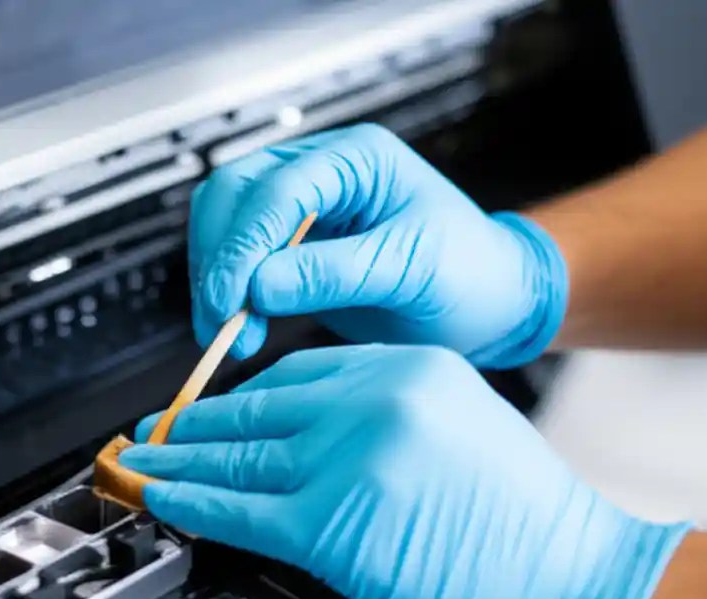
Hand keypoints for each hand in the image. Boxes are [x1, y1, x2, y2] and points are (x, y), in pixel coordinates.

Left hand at [119, 346, 688, 598]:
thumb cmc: (530, 518)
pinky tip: (164, 499)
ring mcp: (348, 458)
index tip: (210, 409)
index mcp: (405, 368)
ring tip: (140, 464)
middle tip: (153, 433)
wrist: (581, 577)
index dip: (239, 394)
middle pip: (255, 406)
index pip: (295, 372)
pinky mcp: (330, 521)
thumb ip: (381, 416)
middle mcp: (372, 399)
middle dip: (194, 424)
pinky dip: (191, 502)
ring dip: (177, 461)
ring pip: (238, 453)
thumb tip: (302, 436)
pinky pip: (240, 506)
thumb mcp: (456, 424)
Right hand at [189, 124, 566, 368]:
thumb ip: (333, 274)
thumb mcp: (411, 271)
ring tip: (228, 332)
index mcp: (357, 159)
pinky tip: (237, 327)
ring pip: (222, 222)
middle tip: (221, 320)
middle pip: (233, 193)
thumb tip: (258, 287)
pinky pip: (236, 257)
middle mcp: (321, 171)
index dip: (243, 245)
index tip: (230, 301)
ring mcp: (300, 207)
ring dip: (214, 276)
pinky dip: (226, 291)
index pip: (276, 189)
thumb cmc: (471, 273)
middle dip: (218, 258)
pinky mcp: (289, 246)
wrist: (492, 302)